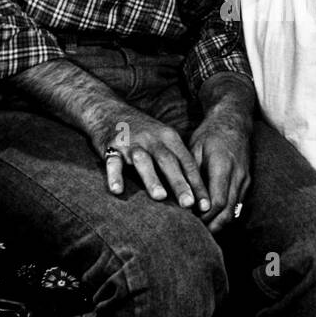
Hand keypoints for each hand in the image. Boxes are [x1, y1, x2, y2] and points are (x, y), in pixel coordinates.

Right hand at [90, 107, 209, 209]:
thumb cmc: (142, 134)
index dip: (197, 184)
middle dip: (179, 183)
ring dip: (152, 179)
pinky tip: (117, 190)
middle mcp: (152, 139)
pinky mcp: (111, 146)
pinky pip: (113, 162)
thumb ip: (176, 162)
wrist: (109, 110)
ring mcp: (131, 142)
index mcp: (169, 138)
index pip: (187, 163)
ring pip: (143, 161)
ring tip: (160, 197)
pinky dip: (115, 176)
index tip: (206, 205)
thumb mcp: (163, 140)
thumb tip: (194, 194)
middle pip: (168, 161)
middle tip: (189, 204)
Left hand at [189, 107, 251, 233]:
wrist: (235, 121)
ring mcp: (245, 180)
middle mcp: (238, 176)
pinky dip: (225, 215)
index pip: (217, 202)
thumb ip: (192, 173)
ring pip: (234, 211)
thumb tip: (182, 197)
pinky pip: (237, 205)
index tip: (188, 222)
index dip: (203, 217)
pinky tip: (211, 219)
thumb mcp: (195, 148)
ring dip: (218, 224)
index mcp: (223, 166)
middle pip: (227, 212)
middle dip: (211, 226)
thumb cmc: (210, 133)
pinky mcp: (247, 182)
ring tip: (201, 231)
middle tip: (193, 234)